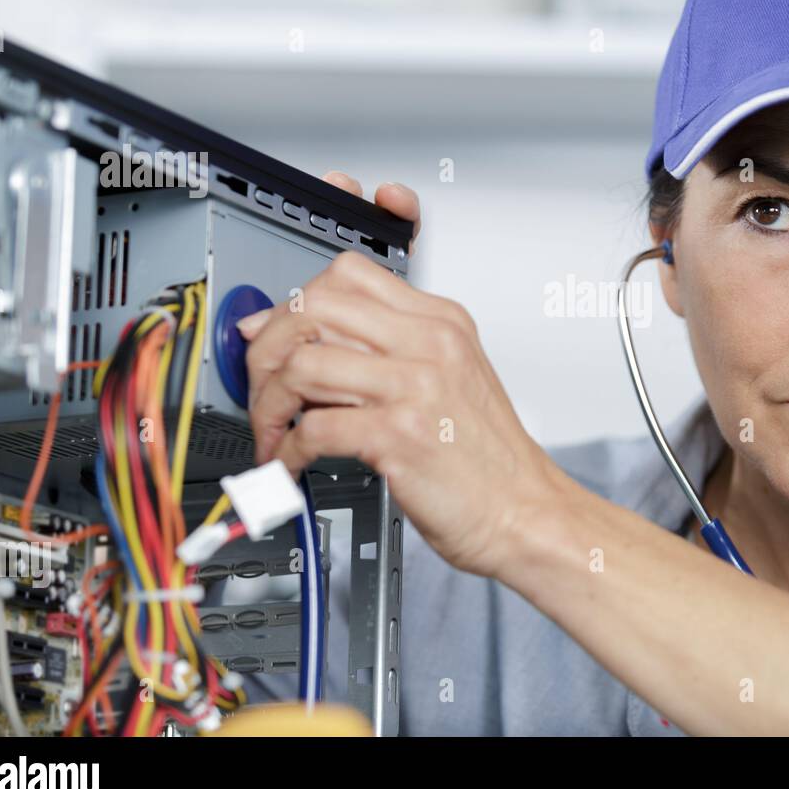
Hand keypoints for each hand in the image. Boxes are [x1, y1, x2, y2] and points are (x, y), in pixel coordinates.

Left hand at [237, 172, 566, 578]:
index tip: (272, 335)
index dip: (293, 304)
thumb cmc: (486, 459)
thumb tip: (308, 345)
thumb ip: (390, 352)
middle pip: (314, 307)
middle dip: (267, 349)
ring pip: (302, 365)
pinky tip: (291, 465)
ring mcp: (416, 387)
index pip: (347, 275)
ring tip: (273, 433)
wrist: (526, 513)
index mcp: (442, 322)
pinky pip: (312, 428)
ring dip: (269, 405)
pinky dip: (286, 451)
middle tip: (262, 387)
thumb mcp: (451, 379)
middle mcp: (430, 344)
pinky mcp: (400, 436)